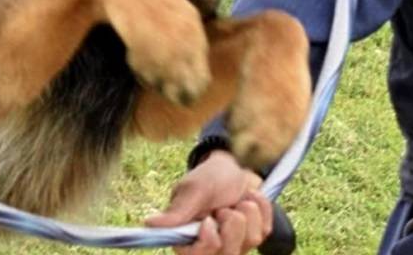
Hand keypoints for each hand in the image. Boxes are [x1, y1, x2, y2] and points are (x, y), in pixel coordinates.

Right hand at [145, 150, 273, 254]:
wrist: (234, 166)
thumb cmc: (209, 177)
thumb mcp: (194, 189)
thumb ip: (177, 210)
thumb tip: (149, 223)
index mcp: (188, 239)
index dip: (207, 243)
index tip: (209, 221)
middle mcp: (210, 247)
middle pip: (227, 254)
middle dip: (231, 224)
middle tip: (224, 207)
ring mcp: (234, 244)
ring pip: (249, 242)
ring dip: (245, 212)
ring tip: (236, 201)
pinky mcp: (253, 236)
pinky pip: (263, 231)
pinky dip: (259, 208)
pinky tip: (249, 199)